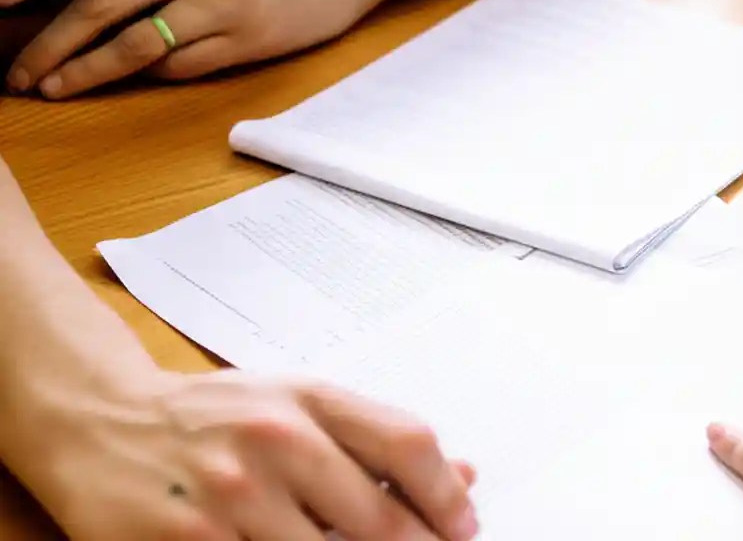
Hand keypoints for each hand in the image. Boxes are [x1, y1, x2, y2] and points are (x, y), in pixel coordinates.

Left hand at [0, 0, 405, 98]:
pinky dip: (152, 77)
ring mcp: (223, 0)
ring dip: (87, 70)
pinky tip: (136, 82)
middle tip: (19, 73)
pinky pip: (186, 66)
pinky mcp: (251, 37)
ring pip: (136, 43)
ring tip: (56, 89)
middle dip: (48, 43)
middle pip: (99, 3)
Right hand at [19, 369, 478, 540]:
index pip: (407, 443)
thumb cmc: (210, 416)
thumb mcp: (295, 404)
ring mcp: (229, 495)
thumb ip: (374, 439)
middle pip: (377, 517)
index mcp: (308, 398)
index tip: (464, 525)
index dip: (448, 495)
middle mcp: (273, 439)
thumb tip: (466, 477)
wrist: (97, 420)